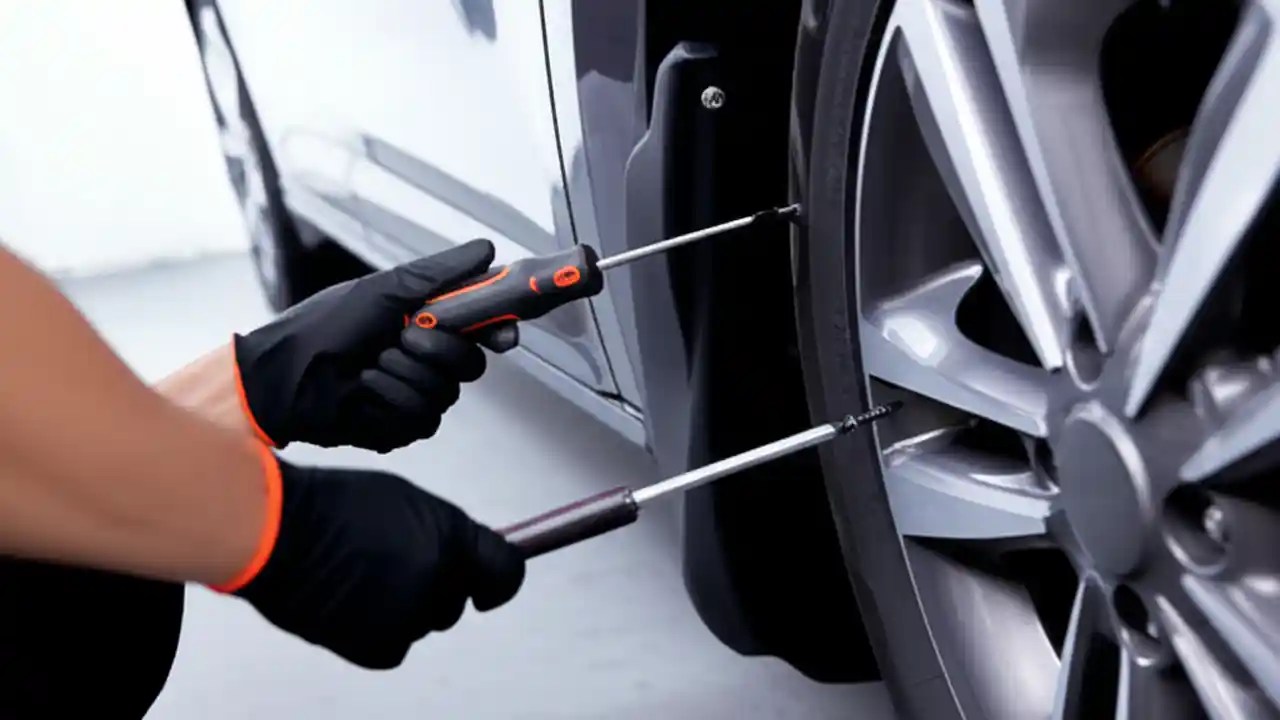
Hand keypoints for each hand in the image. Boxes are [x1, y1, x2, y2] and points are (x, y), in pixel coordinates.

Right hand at [229, 459, 524, 668]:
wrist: (273, 530)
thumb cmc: (328, 506)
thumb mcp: (403, 499)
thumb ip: (441, 530)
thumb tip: (462, 554)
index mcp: (450, 532)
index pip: (505, 570)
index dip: (498, 582)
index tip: (487, 589)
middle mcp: (439, 573)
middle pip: (456, 598)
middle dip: (434, 588)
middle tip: (389, 566)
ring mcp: (410, 612)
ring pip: (422, 622)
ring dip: (401, 609)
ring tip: (359, 577)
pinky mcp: (379, 644)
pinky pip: (393, 646)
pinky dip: (374, 633)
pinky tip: (349, 603)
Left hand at [234, 239, 513, 451]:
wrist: (286, 374)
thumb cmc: (324, 326)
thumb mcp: (383, 289)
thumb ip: (438, 273)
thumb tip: (484, 249)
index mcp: (426, 324)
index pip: (481, 329)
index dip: (497, 329)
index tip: (503, 333)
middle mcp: (427, 360)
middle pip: (471, 364)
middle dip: (439, 349)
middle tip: (404, 336)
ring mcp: (417, 395)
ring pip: (447, 392)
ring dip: (406, 373)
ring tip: (371, 363)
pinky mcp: (404, 426)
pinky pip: (424, 416)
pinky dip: (392, 397)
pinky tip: (366, 388)